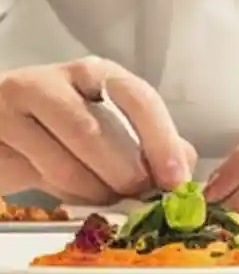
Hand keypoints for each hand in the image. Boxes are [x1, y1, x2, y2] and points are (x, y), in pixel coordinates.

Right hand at [0, 57, 193, 203]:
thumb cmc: (59, 130)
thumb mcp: (108, 128)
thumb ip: (149, 144)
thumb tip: (186, 168)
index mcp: (97, 74)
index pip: (137, 98)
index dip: (161, 140)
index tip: (176, 178)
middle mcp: (56, 80)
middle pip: (93, 131)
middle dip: (123, 173)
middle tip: (138, 196)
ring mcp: (18, 103)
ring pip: (61, 160)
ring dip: (93, 190)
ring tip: (107, 199)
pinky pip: (36, 171)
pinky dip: (64, 193)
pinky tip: (75, 195)